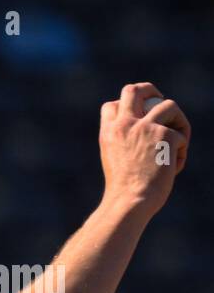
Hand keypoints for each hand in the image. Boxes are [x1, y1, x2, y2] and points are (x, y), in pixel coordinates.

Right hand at [99, 82, 190, 217]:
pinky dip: (182, 151)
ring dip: (178, 121)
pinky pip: (182, 135)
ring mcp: (146, 128)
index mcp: (109, 133)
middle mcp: (125, 125)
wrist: (129, 202)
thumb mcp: (115, 160)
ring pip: (169, 105)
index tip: (137, 116)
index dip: (126, 106)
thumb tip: (146, 127)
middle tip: (161, 101)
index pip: (112, 105)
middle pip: (135, 90)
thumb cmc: (123, 189)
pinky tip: (174, 168)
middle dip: (151, 91)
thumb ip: (124, 141)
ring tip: (178, 142)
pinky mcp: (166, 136)